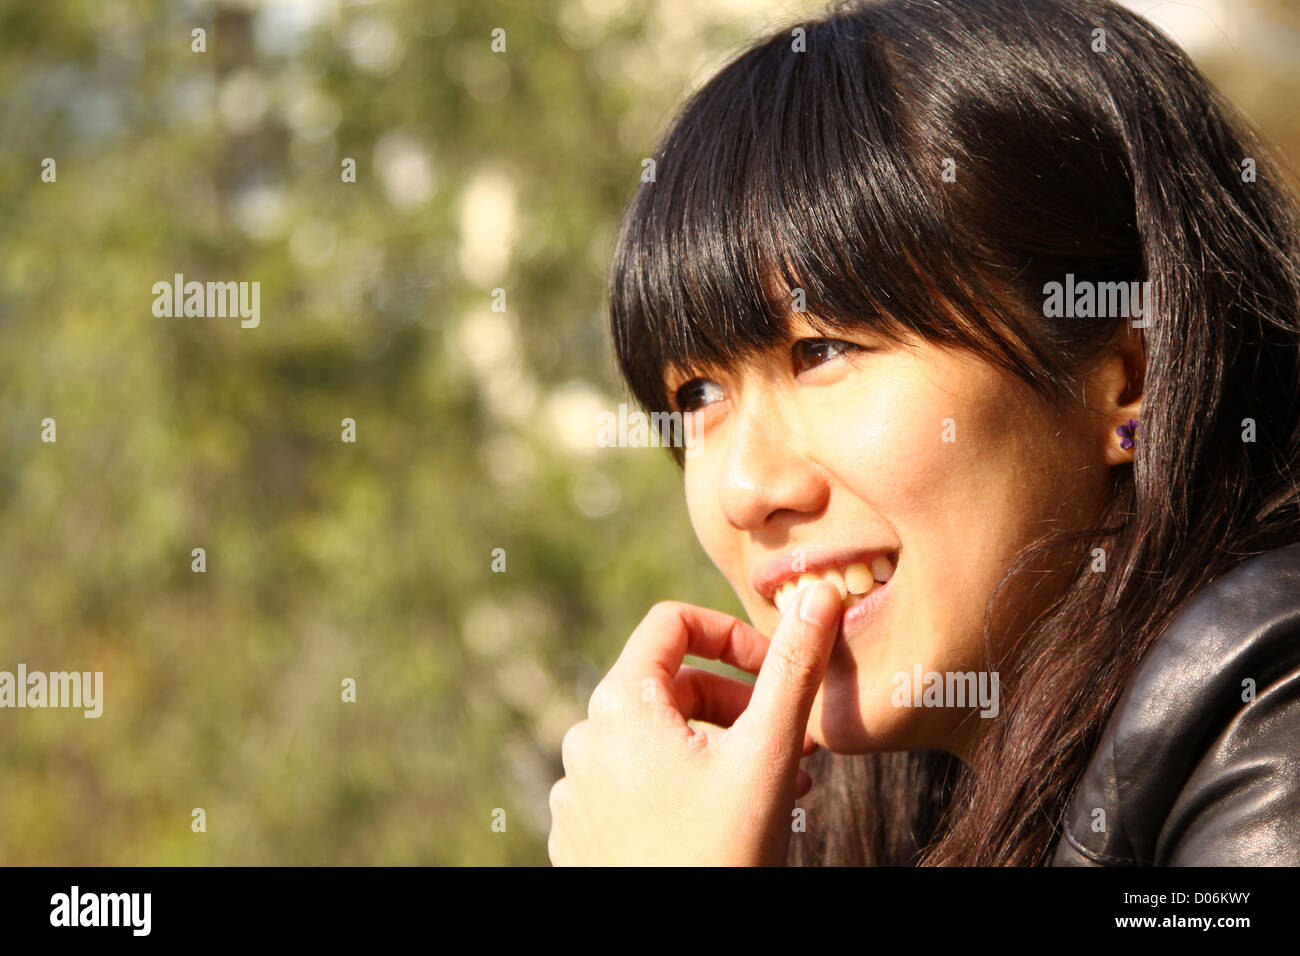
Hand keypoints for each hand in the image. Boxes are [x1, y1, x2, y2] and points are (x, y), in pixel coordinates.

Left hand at [547, 580, 841, 864]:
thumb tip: (818, 595)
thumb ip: (793, 666)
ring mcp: (575, 791)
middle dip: (738, 706)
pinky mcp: (580, 833)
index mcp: (619, 705)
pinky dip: (682, 787)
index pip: (672, 624)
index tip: (776, 673)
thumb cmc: (724, 855)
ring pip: (657, 740)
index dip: (732, 637)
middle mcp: (583, 739)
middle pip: (670, 687)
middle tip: (792, 743)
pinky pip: (633, 786)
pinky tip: (726, 821)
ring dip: (718, 750)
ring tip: (773, 785)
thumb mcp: (767, 752)